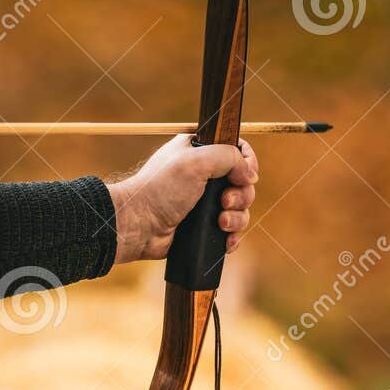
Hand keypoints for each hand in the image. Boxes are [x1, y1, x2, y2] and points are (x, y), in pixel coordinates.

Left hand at [108, 135, 258, 265]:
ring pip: (240, 208)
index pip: (237, 149)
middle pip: (243, 182)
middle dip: (241, 195)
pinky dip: (232, 236)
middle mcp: (204, 175)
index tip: (244, 175)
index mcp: (200, 151)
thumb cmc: (159, 189)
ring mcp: (204, 202)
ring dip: (237, 218)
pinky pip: (231, 231)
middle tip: (223, 201)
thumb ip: (229, 157)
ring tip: (220, 222)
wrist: (138, 226)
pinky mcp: (203, 226)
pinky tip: (225, 240)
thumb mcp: (196, 161)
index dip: (247, 162)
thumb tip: (250, 175)